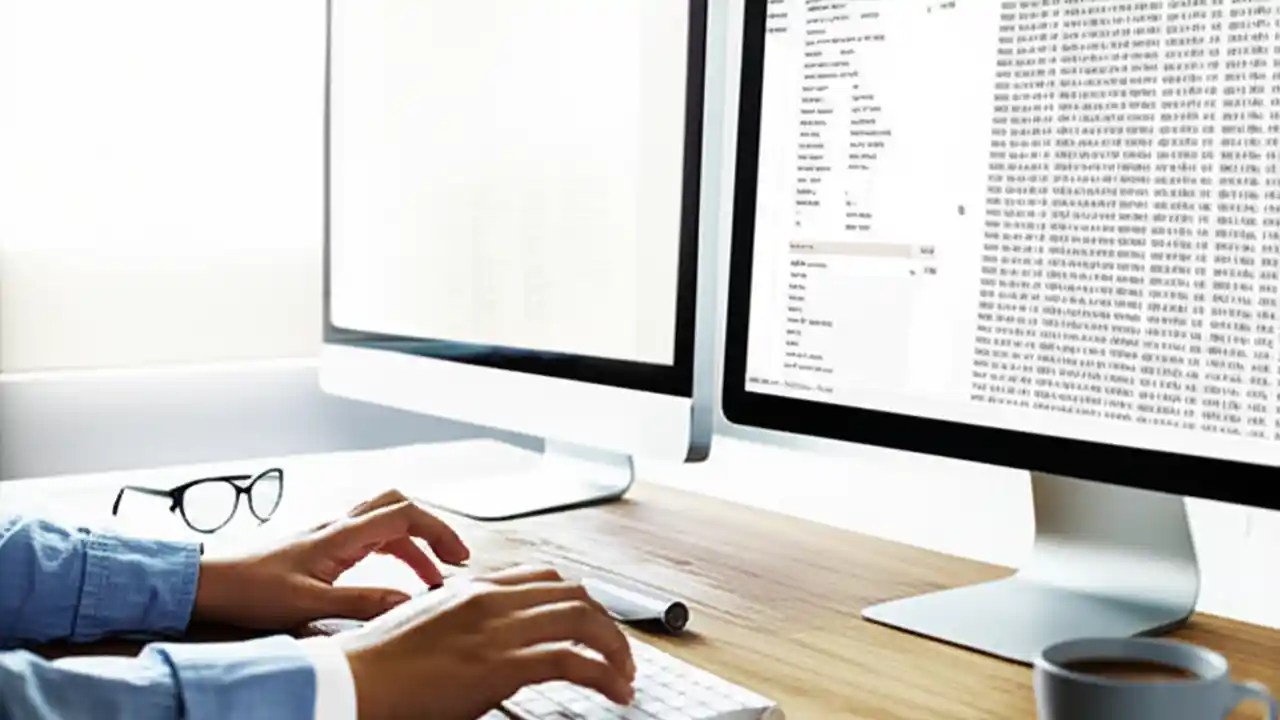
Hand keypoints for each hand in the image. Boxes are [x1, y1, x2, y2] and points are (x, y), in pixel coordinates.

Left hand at [193, 490, 469, 629]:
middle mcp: (339, 526)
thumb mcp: (310, 603)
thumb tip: (408, 602)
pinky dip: (393, 548)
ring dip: (413, 542)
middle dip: (432, 529)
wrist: (212, 583)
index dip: (438, 532)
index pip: (405, 515)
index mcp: (341, 534)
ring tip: (430, 575)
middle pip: (399, 506)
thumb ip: (362, 601)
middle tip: (453, 559)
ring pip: (385, 520)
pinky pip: (369, 535)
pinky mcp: (322, 545)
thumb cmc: (253, 590)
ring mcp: (330, 533)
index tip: (458, 558)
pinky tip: (393, 573)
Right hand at [336, 566, 636, 719]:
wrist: (351, 683)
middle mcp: (492, 599)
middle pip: (574, 593)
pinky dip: (606, 674)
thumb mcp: (426, 625)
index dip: (577, 600)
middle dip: (605, 622)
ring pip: (584, 619)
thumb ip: (463, 621)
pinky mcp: (504, 664)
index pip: (544, 578)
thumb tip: (485, 640)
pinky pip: (575, 660)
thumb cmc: (376, 665)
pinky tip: (615, 690)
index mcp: (473, 589)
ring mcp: (500, 629)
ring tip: (624, 673)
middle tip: (617, 651)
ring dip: (615, 646)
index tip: (590, 622)